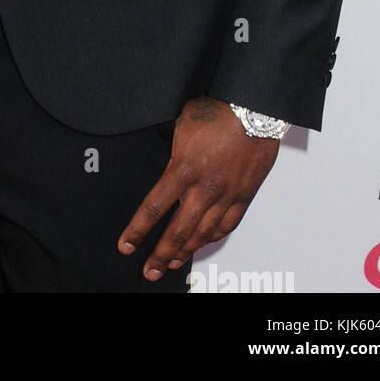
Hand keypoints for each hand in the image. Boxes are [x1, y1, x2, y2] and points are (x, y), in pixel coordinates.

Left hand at [118, 95, 278, 280]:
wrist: (252, 110)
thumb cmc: (215, 113)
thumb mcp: (181, 129)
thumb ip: (173, 156)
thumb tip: (168, 173)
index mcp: (183, 169)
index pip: (154, 208)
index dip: (138, 230)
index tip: (126, 245)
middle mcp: (205, 188)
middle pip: (179, 231)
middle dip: (161, 254)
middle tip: (149, 270)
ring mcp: (226, 195)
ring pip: (204, 234)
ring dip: (186, 252)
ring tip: (172, 263)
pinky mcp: (243, 196)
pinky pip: (227, 225)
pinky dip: (213, 239)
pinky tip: (203, 244)